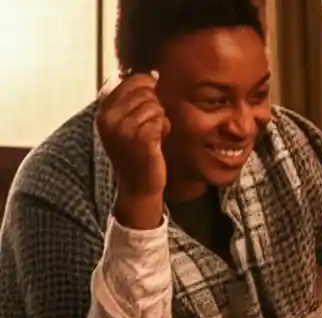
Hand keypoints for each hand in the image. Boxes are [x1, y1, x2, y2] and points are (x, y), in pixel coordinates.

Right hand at [96, 73, 168, 221]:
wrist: (138, 185)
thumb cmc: (137, 152)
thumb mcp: (126, 124)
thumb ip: (132, 100)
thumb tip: (152, 74)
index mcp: (103, 112)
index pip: (129, 80)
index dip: (146, 85)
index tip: (151, 99)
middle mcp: (109, 118)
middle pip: (145, 91)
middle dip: (155, 104)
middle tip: (151, 123)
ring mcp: (123, 129)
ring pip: (154, 105)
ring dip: (160, 118)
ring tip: (154, 133)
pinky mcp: (140, 139)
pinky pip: (160, 119)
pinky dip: (164, 128)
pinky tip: (159, 140)